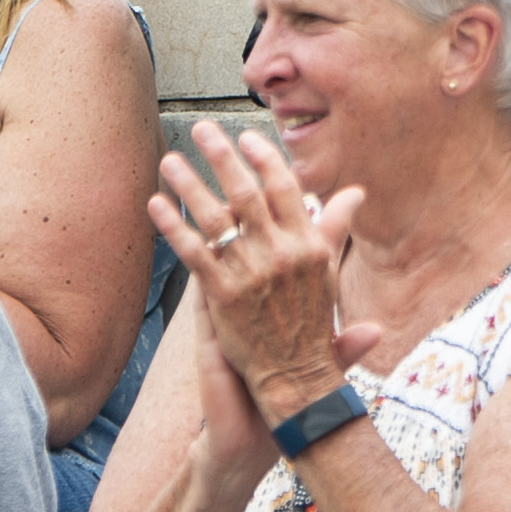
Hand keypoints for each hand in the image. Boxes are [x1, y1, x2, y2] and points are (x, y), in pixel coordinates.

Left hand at [151, 122, 374, 426]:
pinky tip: (156, 205)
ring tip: (170, 160)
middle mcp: (282, 255)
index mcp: (310, 246)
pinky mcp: (222, 298)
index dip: (264, 160)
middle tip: (202, 129)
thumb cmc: (313, 327)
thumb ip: (335, 231)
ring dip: (191, 184)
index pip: (286, 189)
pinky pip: (193, 253)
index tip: (247, 137)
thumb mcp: (330, 274)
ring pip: (216, 217)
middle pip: (248, 192)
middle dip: (223, 157)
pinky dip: (173, 226)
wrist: (296, 382)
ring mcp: (251, 275)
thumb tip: (354, 194)